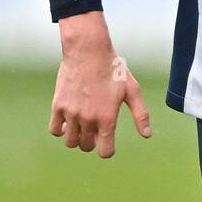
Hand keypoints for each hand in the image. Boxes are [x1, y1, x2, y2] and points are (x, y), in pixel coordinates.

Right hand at [49, 10, 151, 157]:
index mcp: (107, 117)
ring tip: (82, 125)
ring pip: (70, 142)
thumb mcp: (132, 90)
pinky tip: (69, 120)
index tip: (108, 140)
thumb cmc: (113, 69)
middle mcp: (88, 118)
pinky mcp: (57, 105)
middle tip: (96, 127)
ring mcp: (71, 113)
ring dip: (77, 137)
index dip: (108, 149)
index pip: (105, 152)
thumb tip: (147, 135)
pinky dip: (61, 129)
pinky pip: (54, 130)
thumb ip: (140, 114)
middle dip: (93, 141)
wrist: (89, 50)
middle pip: (87, 147)